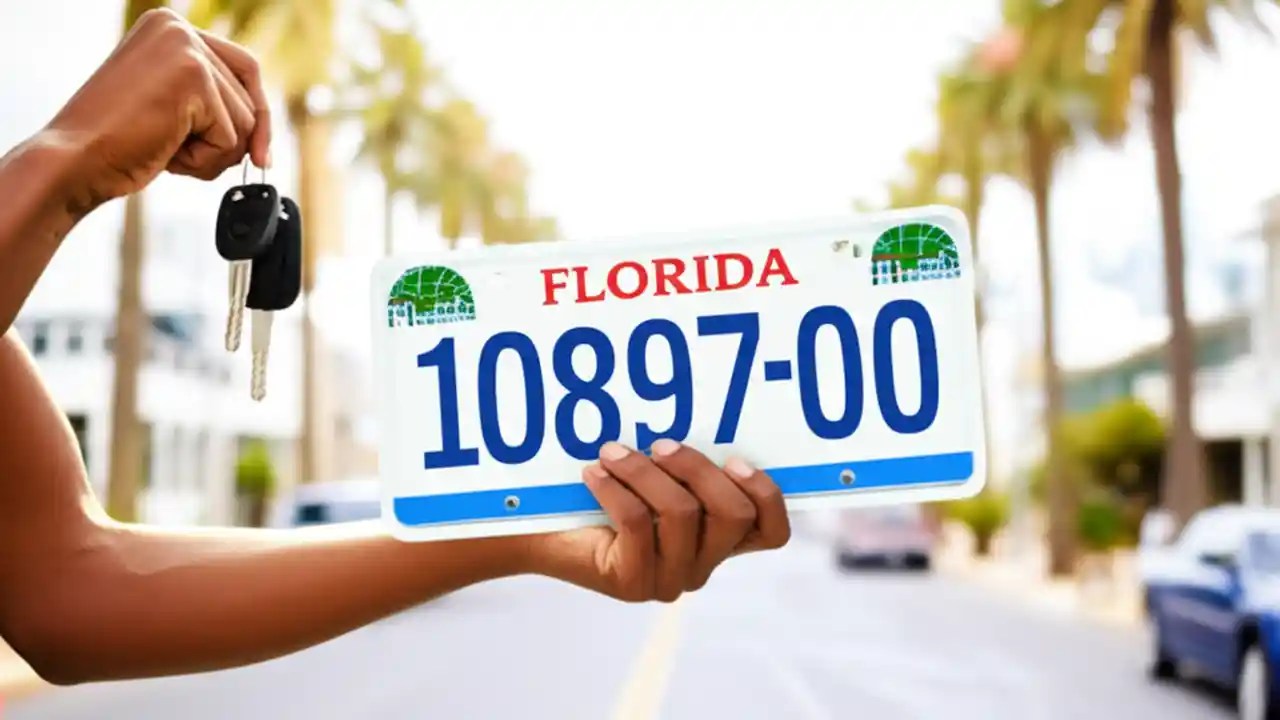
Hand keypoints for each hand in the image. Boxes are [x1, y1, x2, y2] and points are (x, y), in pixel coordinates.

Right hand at [44, 8, 269, 204]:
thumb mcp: (170, 106)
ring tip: (164, 147)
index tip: (263, 155)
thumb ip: (210, 99)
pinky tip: (165, 152)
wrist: (74, 161)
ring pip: (246, 121)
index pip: (245, 67)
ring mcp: (186, 48)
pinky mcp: (193, 77)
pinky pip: (232, 137)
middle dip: (230, 139)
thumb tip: (263, 129)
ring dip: (212, 153)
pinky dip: (205, 160)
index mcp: (169, 28)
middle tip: (191, 157)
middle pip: (250, 95)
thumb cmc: (115, 142)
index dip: (257, 112)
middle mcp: (178, 27)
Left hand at [530, 440, 790, 602]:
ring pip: (683, 514)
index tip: (734, 459)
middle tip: (661, 443)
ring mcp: (669, 580)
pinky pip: (638, 524)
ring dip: (646, 472)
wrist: (540, 533)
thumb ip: (684, 462)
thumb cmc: (602, 492)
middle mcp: (701, 566)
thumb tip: (698, 409)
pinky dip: (616, 488)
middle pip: (733, 515)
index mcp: (717, 540)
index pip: (772, 533)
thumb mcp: (653, 474)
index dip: (766, 496)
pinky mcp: (632, 583)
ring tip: (612, 452)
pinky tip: (594, 472)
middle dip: (699, 469)